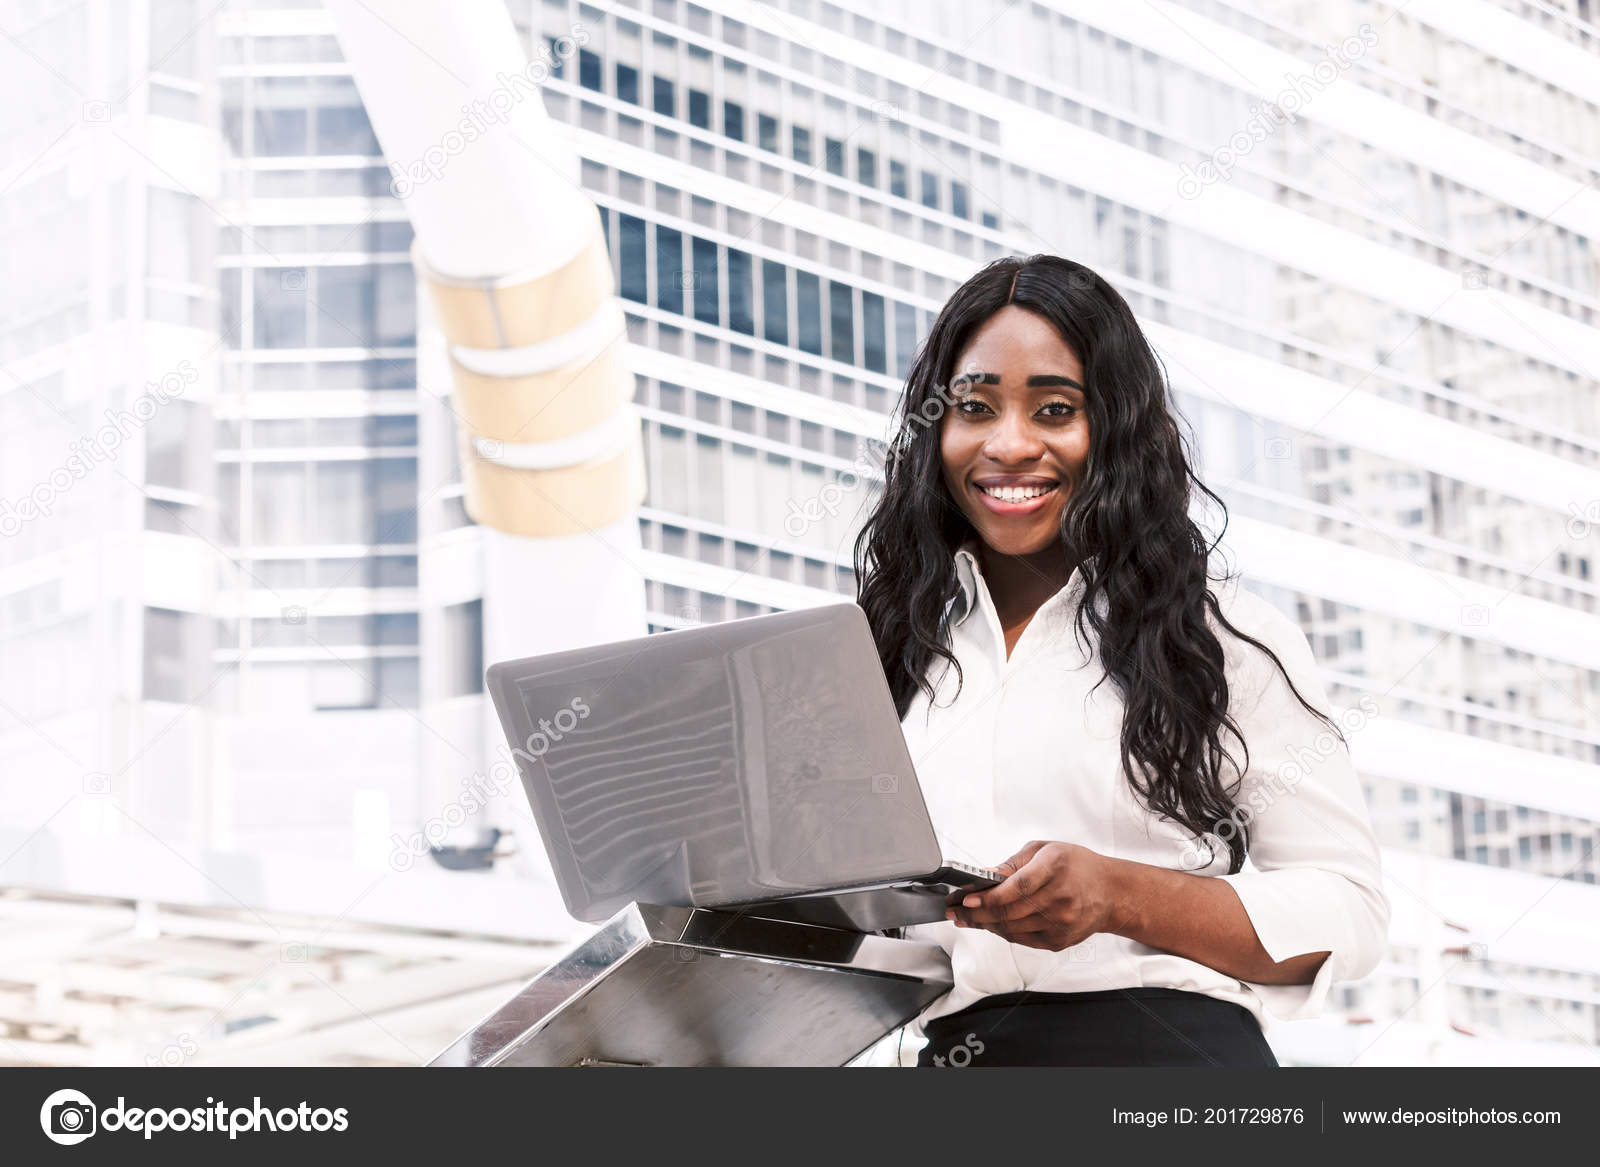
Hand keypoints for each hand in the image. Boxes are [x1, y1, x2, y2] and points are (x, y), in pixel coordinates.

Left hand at [944, 840, 1123, 950]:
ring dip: (984, 925)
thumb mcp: (1045, 850)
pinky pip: (1021, 939)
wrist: (1110, 893)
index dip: (989, 897)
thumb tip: (984, 876)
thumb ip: (1013, 864)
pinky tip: (989, 924)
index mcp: (1055, 868)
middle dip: (975, 914)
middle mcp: (1060, 898)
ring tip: (965, 919)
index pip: (1017, 887)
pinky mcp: (1058, 941)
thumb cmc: (1077, 866)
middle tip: (953, 912)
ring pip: (1012, 929)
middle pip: (1009, 912)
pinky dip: (1002, 932)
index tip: (966, 899)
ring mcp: (1060, 923)